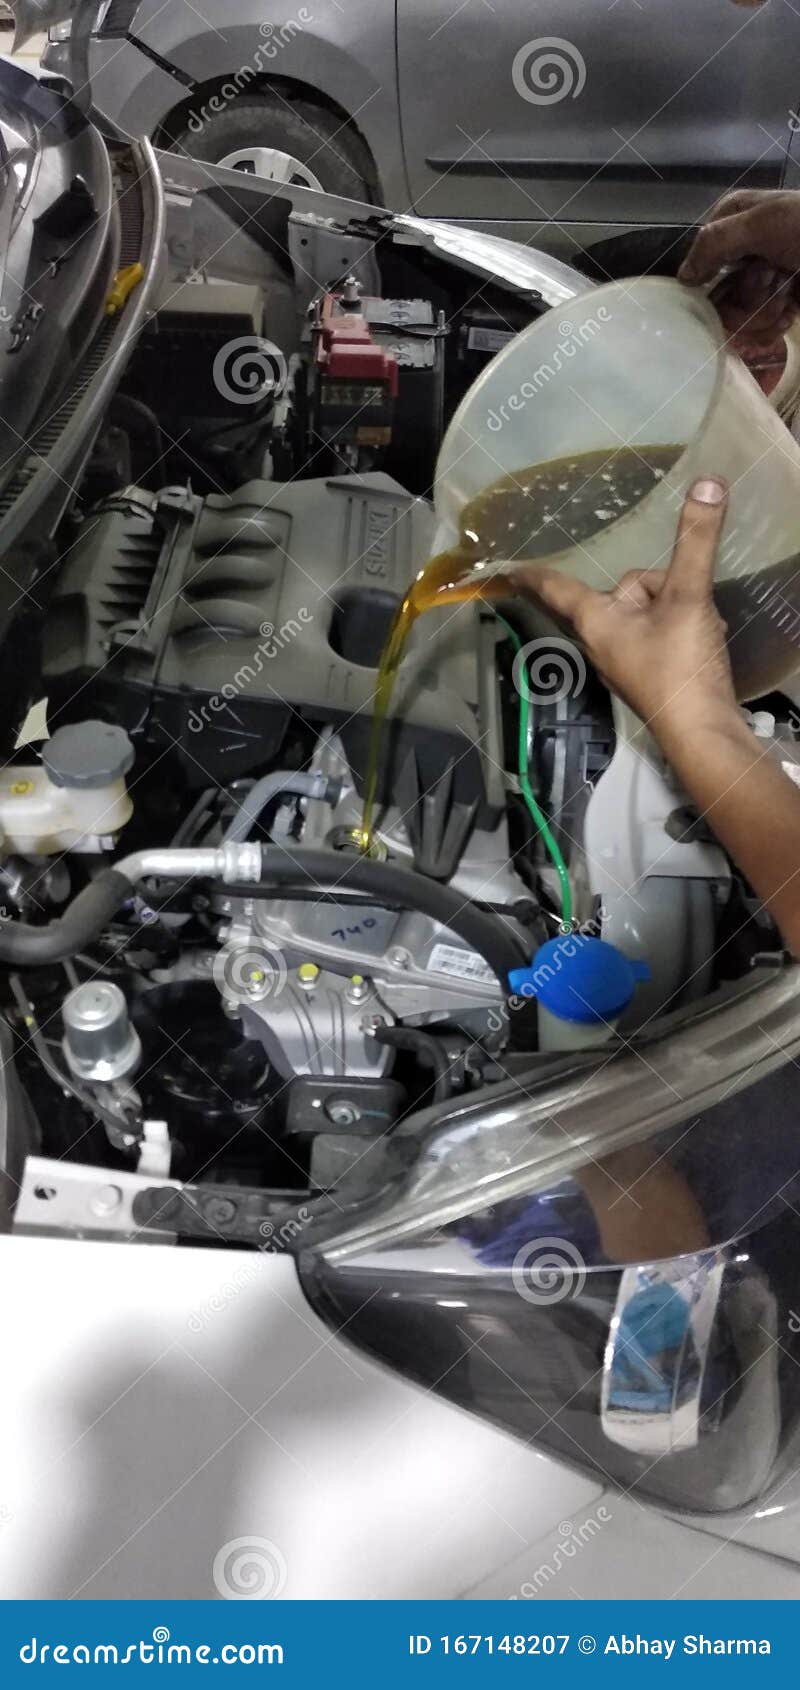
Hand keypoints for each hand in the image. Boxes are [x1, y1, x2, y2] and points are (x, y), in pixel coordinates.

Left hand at [509, 479, 735, 739]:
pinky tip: (702, 639)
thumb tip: (707, 483)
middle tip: (679, 598)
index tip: (508, 568)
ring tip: (698, 624)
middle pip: (622, 593)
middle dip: (651, 588)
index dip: (535, 574)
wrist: (702, 731)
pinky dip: (680, 628)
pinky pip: (658, 633)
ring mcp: (624, 662)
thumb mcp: (690, 597)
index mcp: (596, 622)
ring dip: (673, 607)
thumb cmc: (680, 666)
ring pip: (645, 612)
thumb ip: (696, 541)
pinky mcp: (649, 676)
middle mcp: (600, 643)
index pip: (558, 588)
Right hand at [679, 189, 799, 342]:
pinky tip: (791, 310)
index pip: (699, 261)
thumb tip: (682, 277)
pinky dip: (777, 322)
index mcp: (736, 219)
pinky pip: (764, 325)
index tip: (728, 280)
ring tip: (788, 289)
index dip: (709, 280)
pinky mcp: (784, 300)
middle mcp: (747, 248)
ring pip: (742, 313)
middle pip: (719, 294)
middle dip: (744, 297)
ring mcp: (766, 277)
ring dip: (766, 308)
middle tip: (770, 280)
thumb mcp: (762, 222)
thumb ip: (716, 243)